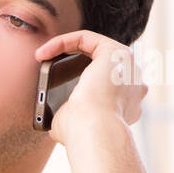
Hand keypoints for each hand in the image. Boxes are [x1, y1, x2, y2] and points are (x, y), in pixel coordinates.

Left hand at [35, 30, 148, 147]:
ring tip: (41, 56)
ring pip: (91, 46)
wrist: (94, 130)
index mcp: (126, 104)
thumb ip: (68, 117)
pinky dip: (63, 42)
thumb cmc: (82, 134)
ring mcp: (126, 66)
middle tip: (47, 64)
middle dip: (71, 59)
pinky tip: (43, 52)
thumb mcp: (72, 125)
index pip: (103, 86)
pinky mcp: (115, 52)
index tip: (52, 84)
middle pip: (99, 63)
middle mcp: (131, 83)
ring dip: (64, 47)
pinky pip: (86, 38)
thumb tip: (52, 120)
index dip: (77, 80)